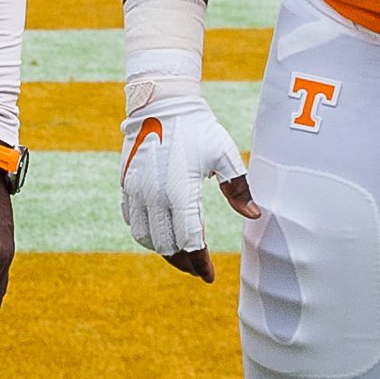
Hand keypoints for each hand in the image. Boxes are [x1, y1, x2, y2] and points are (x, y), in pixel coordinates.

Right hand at [119, 81, 254, 280]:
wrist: (159, 102)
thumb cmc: (197, 127)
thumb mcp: (225, 154)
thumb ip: (239, 187)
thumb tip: (254, 216)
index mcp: (180, 191)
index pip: (189, 242)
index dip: (200, 263)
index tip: (209, 276)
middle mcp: (154, 195)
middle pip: (166, 246)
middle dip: (184, 262)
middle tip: (199, 268)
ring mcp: (136, 191)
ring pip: (145, 237)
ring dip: (163, 250)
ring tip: (181, 254)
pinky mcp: (126, 184)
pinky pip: (131, 220)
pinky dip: (145, 233)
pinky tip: (161, 233)